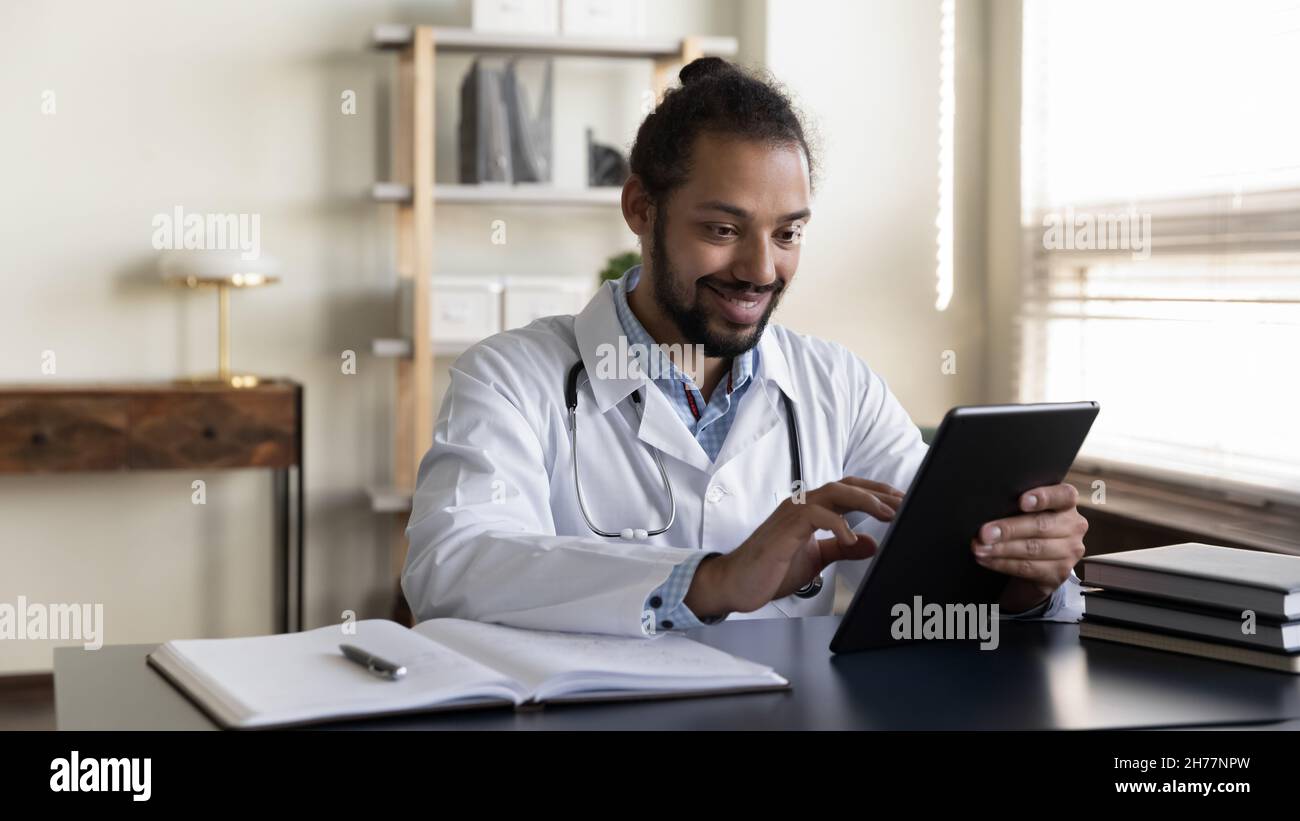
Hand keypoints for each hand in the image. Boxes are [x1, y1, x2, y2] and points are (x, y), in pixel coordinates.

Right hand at [685, 477, 904, 617]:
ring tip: (887, 514)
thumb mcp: (816, 559)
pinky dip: (837, 525)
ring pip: (833, 493)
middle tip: (902, 503)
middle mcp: (802, 505)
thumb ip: (841, 549)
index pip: (847, 491)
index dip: (875, 493)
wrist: (736, 583)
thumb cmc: (770, 569)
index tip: (900, 502)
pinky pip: (814, 516)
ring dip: (864, 501)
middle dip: (877, 493)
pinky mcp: (785, 529)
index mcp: (810, 510)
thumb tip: (871, 544)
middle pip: (845, 486)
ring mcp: (792, 513)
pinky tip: (851, 539)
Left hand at [971, 483, 1087, 611]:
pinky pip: (1028, 567)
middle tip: (984, 533)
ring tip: (980, 548)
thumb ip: (1018, 506)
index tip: (1022, 501)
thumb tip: (988, 508)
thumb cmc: (1029, 527)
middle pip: (1041, 525)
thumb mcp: (1028, 512)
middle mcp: (1074, 526)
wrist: (1040, 563)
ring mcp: (1069, 551)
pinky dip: (1002, 563)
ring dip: (1001, 549)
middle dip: (1008, 529)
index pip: (1064, 495)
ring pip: (1033, 548)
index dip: (1043, 497)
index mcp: (1067, 504)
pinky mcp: (1059, 572)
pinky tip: (986, 559)